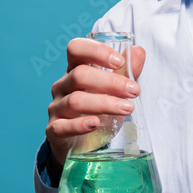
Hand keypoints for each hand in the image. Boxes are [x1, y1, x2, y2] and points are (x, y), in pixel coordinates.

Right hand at [46, 38, 145, 165]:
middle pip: (79, 75)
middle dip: (110, 82)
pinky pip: (62, 127)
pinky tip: (95, 123)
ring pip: (75, 101)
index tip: (120, 61)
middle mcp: (63, 86)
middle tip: (135, 90)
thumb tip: (138, 51)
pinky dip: (79, 125)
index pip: (76, 49)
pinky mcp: (55, 130)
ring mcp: (57, 108)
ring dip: (104, 103)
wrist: (82, 143)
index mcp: (75, 69)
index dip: (96, 51)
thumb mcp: (115, 89)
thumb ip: (127, 71)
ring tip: (127, 108)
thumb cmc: (98, 110)